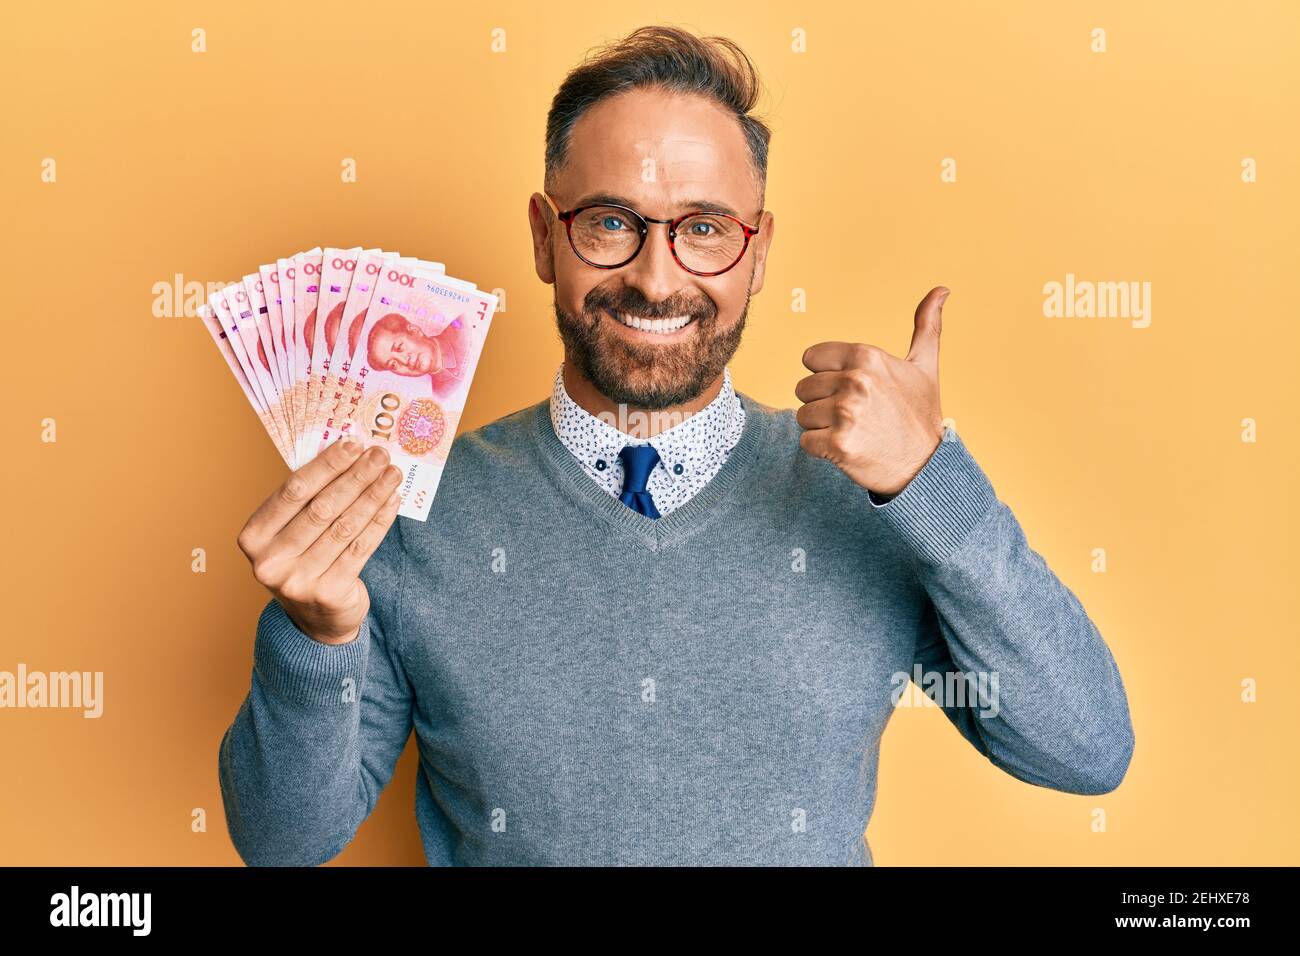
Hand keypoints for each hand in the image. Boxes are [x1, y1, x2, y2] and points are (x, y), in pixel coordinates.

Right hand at [236, 437, 404, 644]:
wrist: (315, 620)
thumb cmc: (304, 560)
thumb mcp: (291, 532)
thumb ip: (308, 499)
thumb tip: (348, 452)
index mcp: (253, 537)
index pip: (293, 491)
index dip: (326, 465)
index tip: (353, 443)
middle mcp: (270, 561)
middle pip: (321, 508)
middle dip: (355, 477)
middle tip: (380, 455)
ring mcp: (298, 581)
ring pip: (345, 527)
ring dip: (373, 496)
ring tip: (392, 474)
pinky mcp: (328, 594)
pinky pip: (361, 548)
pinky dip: (379, 521)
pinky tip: (392, 500)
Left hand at [795, 286, 948, 496]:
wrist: (925, 466)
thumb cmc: (920, 415)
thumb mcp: (925, 366)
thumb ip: (926, 326)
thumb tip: (941, 289)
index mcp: (867, 357)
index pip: (811, 359)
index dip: (826, 376)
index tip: (851, 390)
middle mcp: (855, 381)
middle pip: (803, 388)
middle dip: (823, 403)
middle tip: (855, 415)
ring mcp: (845, 413)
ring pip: (802, 416)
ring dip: (821, 427)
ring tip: (853, 431)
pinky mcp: (837, 444)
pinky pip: (805, 442)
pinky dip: (821, 449)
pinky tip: (848, 448)